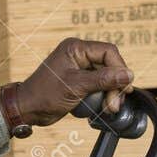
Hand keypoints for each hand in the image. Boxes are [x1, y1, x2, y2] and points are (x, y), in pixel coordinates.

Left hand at [13, 38, 134, 125]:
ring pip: (107, 76)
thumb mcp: (76, 86)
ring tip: (109, 108)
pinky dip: (104, 95)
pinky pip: (99, 84)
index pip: (108, 52)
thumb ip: (103, 79)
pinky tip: (104, 106)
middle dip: (115, 85)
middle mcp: (79, 54)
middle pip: (110, 65)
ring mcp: (80, 67)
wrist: (28, 109)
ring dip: (111, 92)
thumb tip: (128, 74)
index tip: (124, 88)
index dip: (120, 69)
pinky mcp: (80, 80)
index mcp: (76, 48)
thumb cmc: (45, 95)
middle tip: (114, 104)